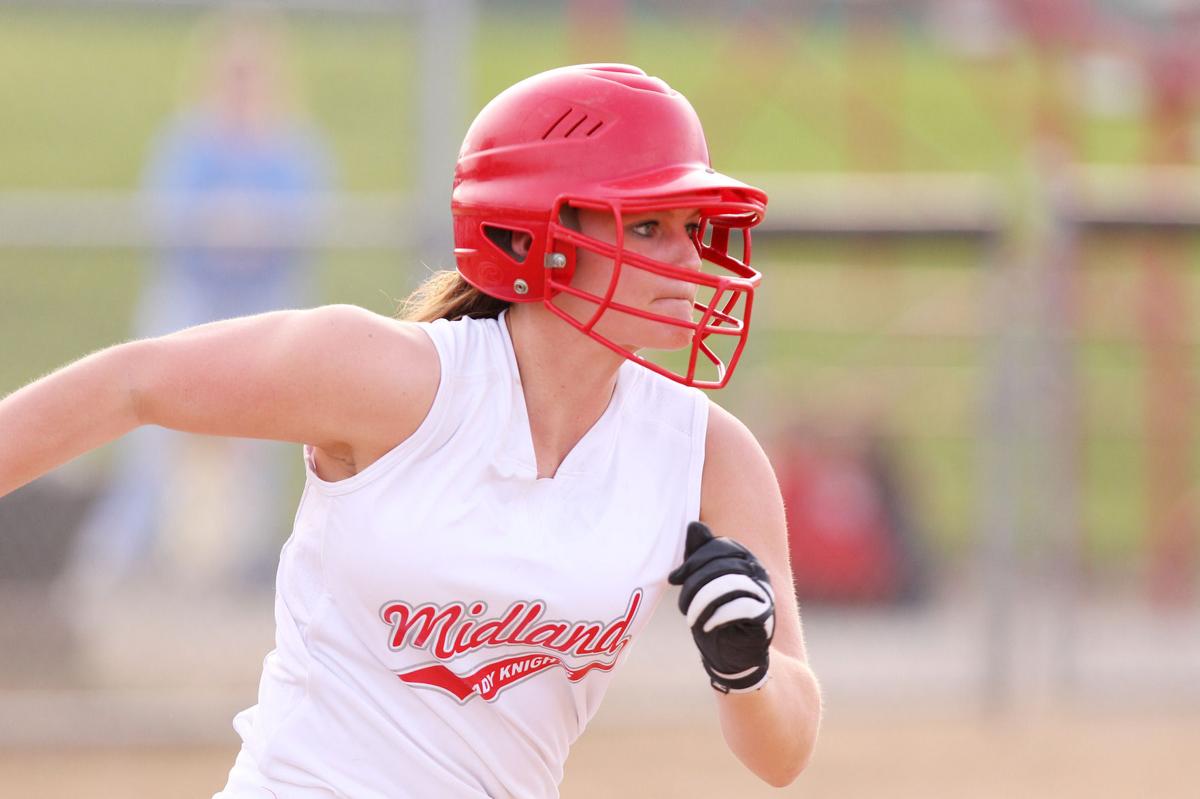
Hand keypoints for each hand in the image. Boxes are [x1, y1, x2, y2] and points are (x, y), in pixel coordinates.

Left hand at [667, 521, 774, 692]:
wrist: (735, 657)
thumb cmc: (714, 617)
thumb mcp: (701, 583)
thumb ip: (699, 556)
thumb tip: (694, 525)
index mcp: (745, 559)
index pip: (718, 545)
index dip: (692, 561)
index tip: (674, 579)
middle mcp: (758, 572)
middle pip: (719, 564)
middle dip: (693, 585)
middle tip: (683, 605)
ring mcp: (764, 593)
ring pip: (725, 585)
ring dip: (701, 604)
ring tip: (693, 619)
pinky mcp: (764, 616)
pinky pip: (735, 609)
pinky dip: (715, 619)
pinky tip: (708, 628)